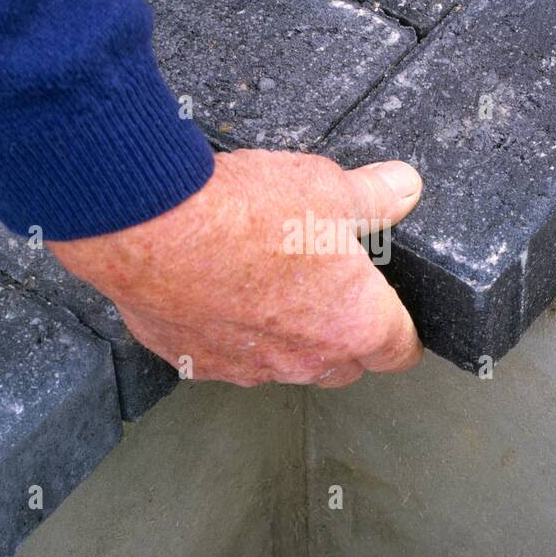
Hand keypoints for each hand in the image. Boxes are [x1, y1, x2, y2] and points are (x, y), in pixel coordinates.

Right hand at [47, 149, 423, 387]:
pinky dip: (226, 332)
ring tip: (265, 283)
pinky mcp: (194, 362)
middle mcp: (304, 359)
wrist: (153, 227)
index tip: (395, 317)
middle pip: (343, 366)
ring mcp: (247, 368)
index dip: (403, 331)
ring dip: (282, 336)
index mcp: (353, 323)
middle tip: (329, 289)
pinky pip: (224, 356)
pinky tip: (214, 289)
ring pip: (283, 365)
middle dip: (344, 335)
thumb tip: (402, 188)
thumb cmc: (243, 213)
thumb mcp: (329, 188)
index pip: (400, 350)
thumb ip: (374, 196)